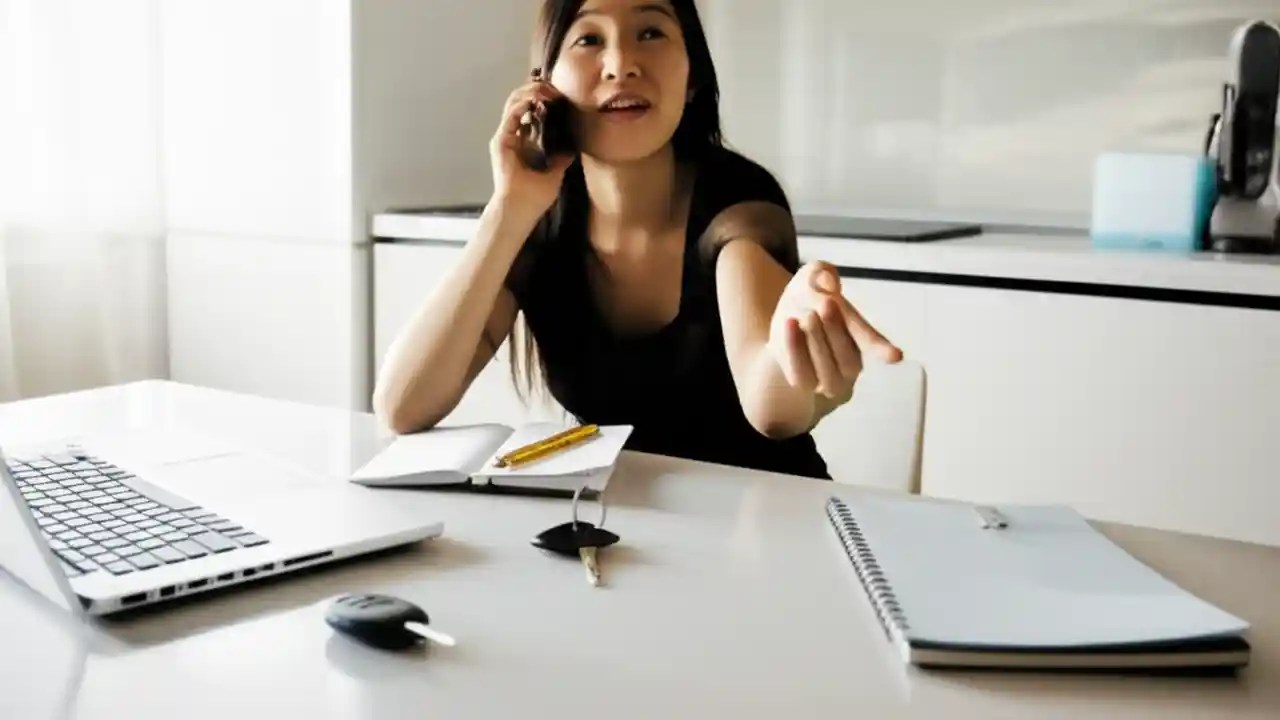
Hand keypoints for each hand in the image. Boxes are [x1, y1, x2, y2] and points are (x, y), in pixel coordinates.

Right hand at [489, 80, 575, 219]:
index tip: (559, 95)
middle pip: (520, 101)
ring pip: (514, 102)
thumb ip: (560, 160)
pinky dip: (524, 103)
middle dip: (537, 90)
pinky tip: (538, 100)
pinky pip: (511, 114)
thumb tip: (572, 150)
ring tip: (548, 90)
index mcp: (522, 142)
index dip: (542, 98)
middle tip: (555, 89)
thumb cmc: (535, 197)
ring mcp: (505, 137)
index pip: (529, 110)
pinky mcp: (501, 140)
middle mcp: (511, 136)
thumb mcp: (555, 174)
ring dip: (531, 92)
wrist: (521, 210)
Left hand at [768, 261, 902, 397]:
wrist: (780, 319)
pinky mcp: (803, 382)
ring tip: (806, 315)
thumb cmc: (806, 297)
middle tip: (826, 304)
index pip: (872, 344)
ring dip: (817, 343)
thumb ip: (822, 273)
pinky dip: (795, 351)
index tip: (895, 356)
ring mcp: (828, 378)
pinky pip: (801, 375)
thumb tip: (828, 281)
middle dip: (838, 330)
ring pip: (828, 372)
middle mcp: (849, 363)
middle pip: (849, 359)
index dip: (881, 349)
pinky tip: (790, 325)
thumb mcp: (812, 275)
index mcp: (861, 337)